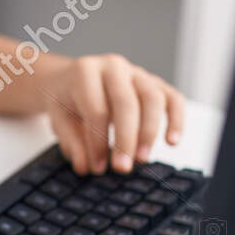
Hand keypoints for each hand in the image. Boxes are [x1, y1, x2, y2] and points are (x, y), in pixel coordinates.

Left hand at [42, 54, 184, 173]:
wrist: (70, 79)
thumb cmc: (65, 100)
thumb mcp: (58, 119)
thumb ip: (72, 142)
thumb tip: (87, 166)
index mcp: (85, 72)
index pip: (97, 109)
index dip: (98, 142)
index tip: (98, 167)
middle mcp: (113, 67)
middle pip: (126, 103)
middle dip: (126, 139)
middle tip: (123, 167)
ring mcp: (136, 73)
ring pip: (153, 98)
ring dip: (150, 132)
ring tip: (142, 159)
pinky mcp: (154, 83)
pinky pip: (172, 98)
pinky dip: (176, 119)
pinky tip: (171, 142)